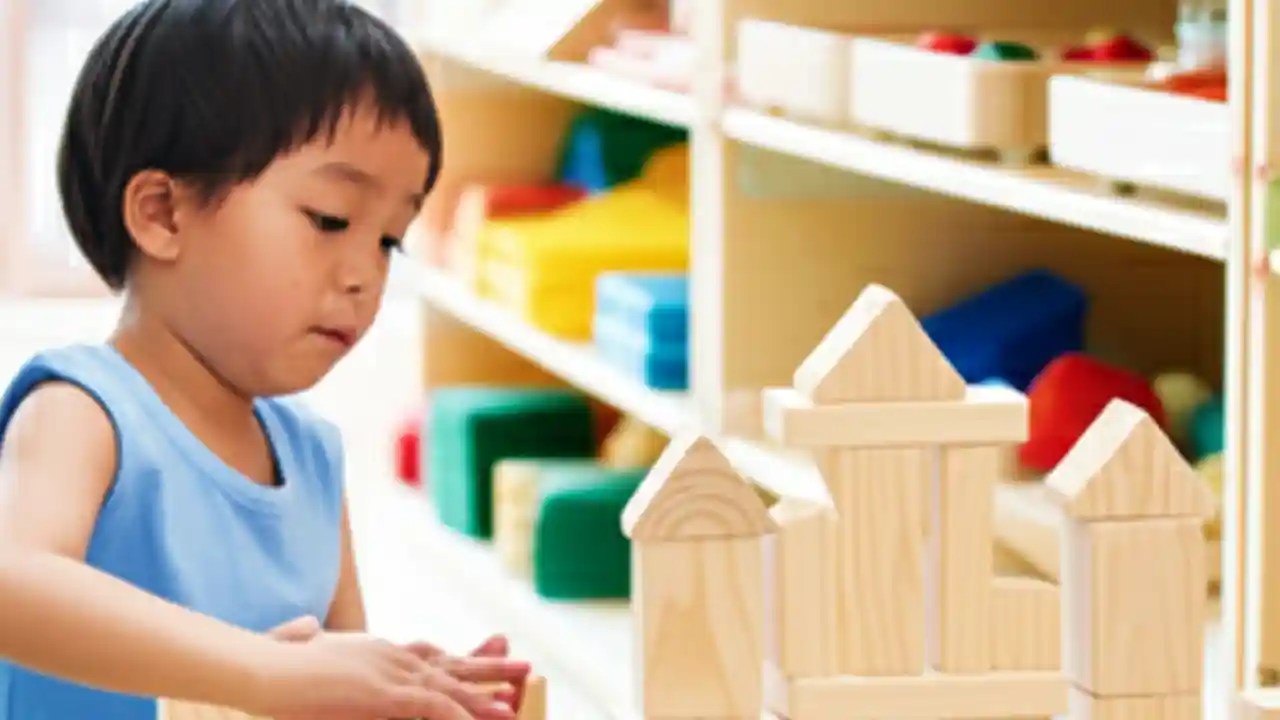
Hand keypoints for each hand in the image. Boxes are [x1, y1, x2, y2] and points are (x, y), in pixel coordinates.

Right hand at [247, 631, 517, 719]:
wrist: (257, 667)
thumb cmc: (269, 663)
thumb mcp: (297, 647)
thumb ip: (307, 638)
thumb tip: (304, 627)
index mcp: (375, 649)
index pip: (428, 652)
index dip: (458, 658)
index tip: (486, 658)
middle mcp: (390, 655)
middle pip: (450, 662)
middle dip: (488, 667)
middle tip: (525, 666)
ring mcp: (389, 673)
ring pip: (450, 686)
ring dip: (485, 696)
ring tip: (516, 703)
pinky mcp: (383, 694)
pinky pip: (433, 707)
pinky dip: (462, 715)